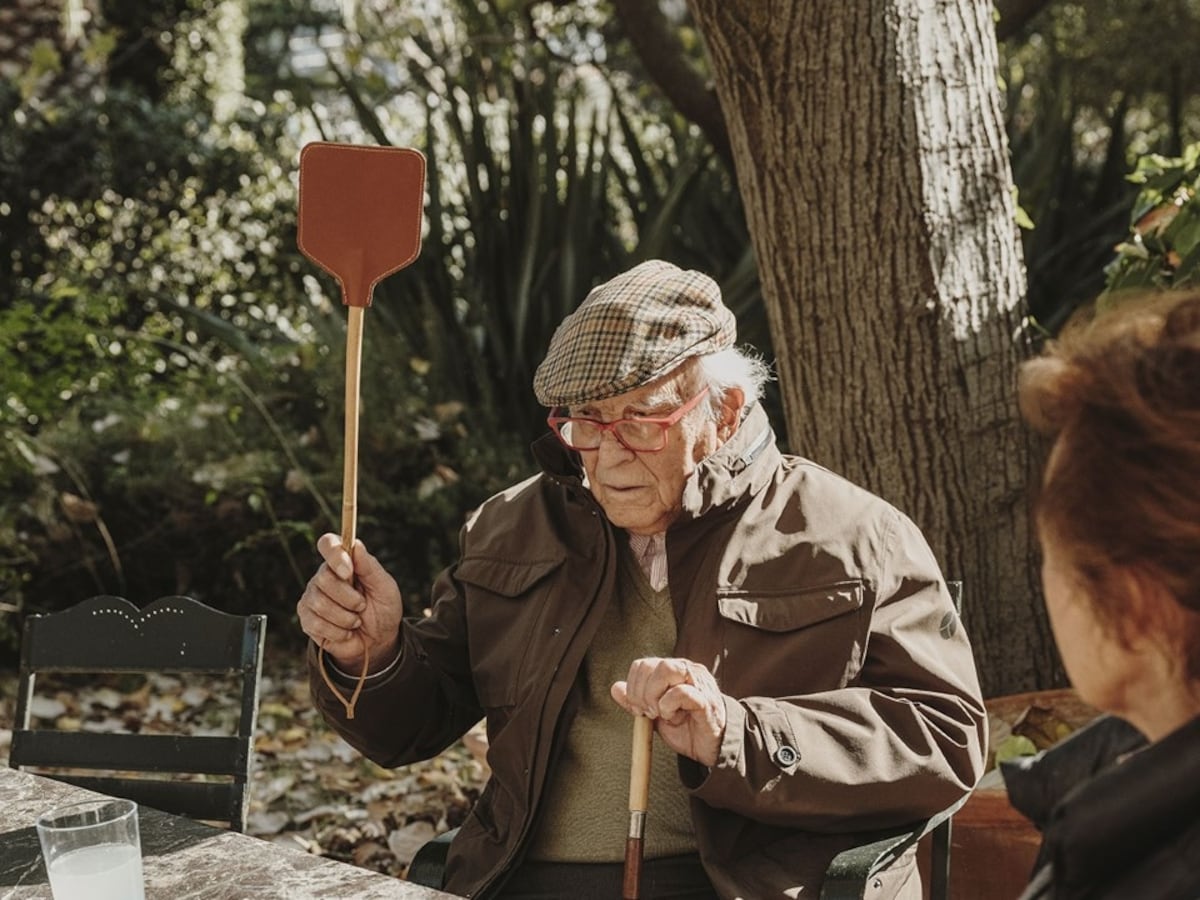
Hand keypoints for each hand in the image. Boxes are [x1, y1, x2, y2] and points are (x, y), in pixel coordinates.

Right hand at [297, 533, 402, 671]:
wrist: (378, 641)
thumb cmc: (383, 609)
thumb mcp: (384, 587)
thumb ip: (369, 566)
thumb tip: (356, 545)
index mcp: (343, 562)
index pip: (328, 544)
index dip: (335, 555)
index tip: (348, 571)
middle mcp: (324, 576)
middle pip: (324, 578)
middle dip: (349, 597)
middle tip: (362, 605)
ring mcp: (312, 597)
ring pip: (320, 603)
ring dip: (345, 617)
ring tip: (356, 621)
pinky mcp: (307, 618)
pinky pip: (315, 623)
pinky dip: (337, 631)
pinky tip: (346, 632)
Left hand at [611, 657, 726, 766]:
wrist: (712, 748)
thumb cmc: (686, 728)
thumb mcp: (655, 714)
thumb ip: (636, 701)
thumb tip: (615, 688)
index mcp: (674, 671)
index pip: (643, 664)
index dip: (633, 686)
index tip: (636, 709)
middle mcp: (687, 670)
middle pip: (652, 664)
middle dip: (641, 692)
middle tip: (646, 713)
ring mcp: (698, 682)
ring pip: (666, 669)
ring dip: (653, 695)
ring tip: (660, 714)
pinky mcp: (706, 700)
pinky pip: (681, 692)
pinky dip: (669, 706)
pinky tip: (673, 718)